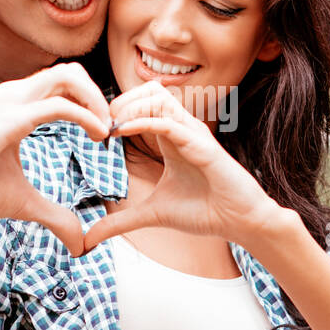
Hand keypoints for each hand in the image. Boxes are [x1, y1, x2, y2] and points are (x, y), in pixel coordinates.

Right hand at [0, 63, 109, 254]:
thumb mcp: (22, 204)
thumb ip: (54, 217)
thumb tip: (79, 243)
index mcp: (18, 106)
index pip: (64, 86)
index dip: (92, 103)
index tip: (107, 133)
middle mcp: (16, 95)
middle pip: (71, 71)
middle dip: (100, 94)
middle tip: (112, 128)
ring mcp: (12, 102)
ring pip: (69, 75)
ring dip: (97, 99)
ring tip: (106, 129)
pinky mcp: (11, 118)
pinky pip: (59, 105)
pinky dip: (86, 115)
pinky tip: (99, 136)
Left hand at [82, 80, 284, 252]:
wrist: (240, 222)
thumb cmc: (204, 212)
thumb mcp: (152, 215)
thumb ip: (120, 221)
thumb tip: (89, 239)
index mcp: (171, 136)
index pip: (143, 102)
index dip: (117, 110)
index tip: (98, 135)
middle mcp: (182, 129)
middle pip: (149, 90)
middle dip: (119, 102)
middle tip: (101, 128)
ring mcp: (193, 134)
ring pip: (158, 98)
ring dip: (128, 107)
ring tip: (110, 129)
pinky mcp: (202, 146)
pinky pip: (167, 123)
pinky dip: (141, 122)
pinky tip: (120, 133)